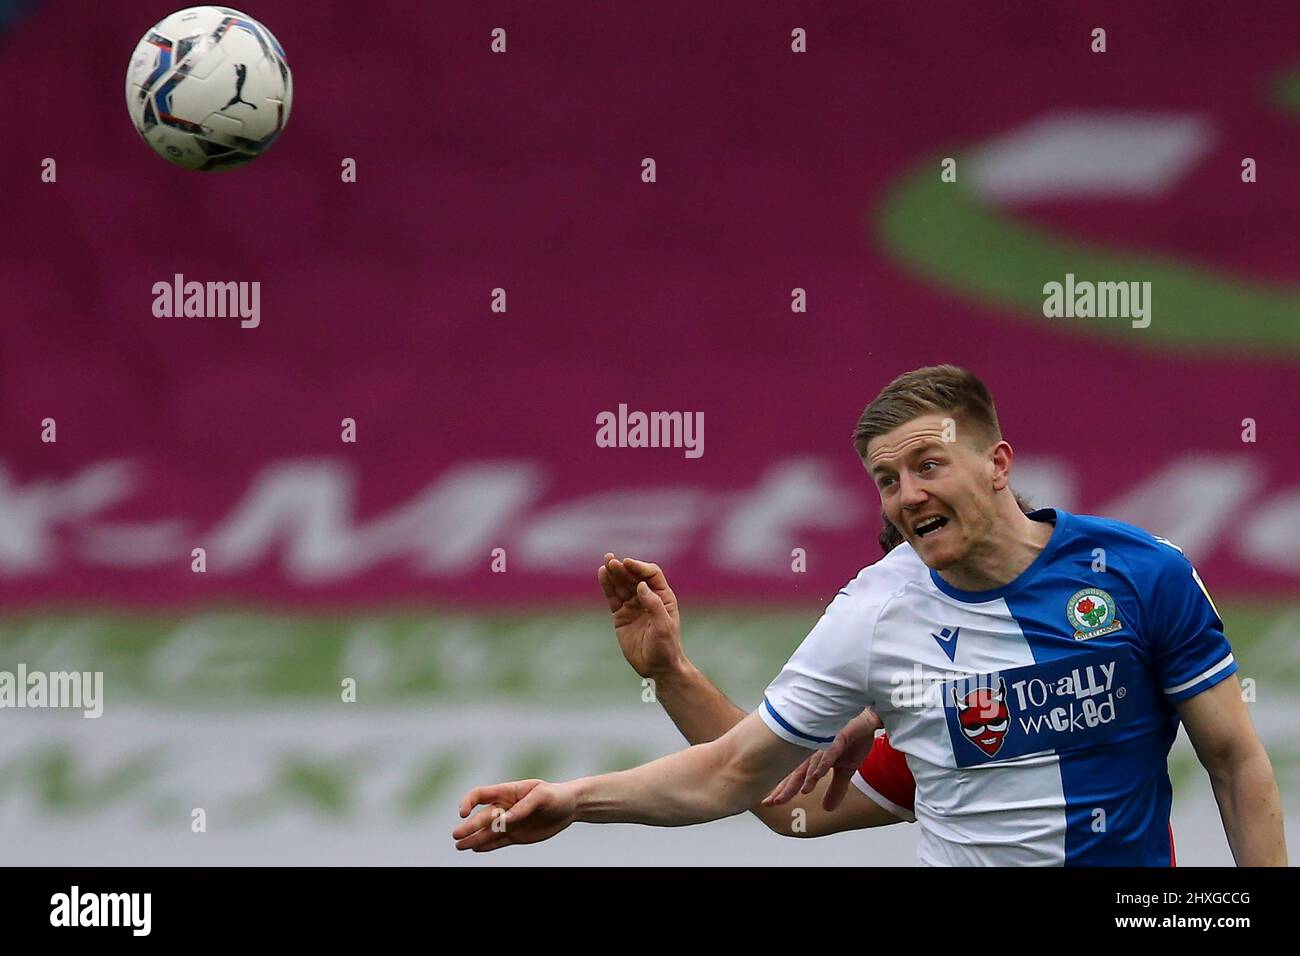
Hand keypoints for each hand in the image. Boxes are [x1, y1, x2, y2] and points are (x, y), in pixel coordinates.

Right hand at [453, 779, 576, 851]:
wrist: (569, 807)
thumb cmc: (555, 795)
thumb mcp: (543, 796)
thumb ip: (524, 806)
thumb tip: (506, 819)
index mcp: (508, 792)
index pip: (481, 794)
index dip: (469, 801)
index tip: (463, 812)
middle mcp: (505, 808)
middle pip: (482, 817)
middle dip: (469, 826)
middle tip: (456, 836)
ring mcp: (509, 823)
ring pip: (487, 832)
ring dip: (473, 838)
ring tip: (459, 846)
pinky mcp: (516, 835)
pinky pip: (498, 842)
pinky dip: (487, 846)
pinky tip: (475, 848)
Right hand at [598, 553, 683, 678]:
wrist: (657, 668)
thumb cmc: (666, 648)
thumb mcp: (664, 627)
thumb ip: (654, 605)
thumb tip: (641, 586)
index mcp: (663, 597)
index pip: (651, 575)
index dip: (640, 567)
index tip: (628, 564)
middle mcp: (648, 598)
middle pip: (634, 577)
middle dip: (623, 568)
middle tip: (611, 560)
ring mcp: (633, 606)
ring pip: (622, 585)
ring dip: (614, 573)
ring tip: (605, 562)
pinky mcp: (621, 615)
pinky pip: (613, 597)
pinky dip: (607, 586)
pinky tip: (602, 574)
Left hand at [760, 708, 882, 810]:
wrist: (866, 720)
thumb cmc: (852, 740)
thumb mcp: (846, 770)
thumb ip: (835, 789)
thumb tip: (827, 809)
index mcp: (814, 759)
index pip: (795, 777)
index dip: (782, 790)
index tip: (769, 803)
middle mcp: (814, 751)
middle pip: (797, 771)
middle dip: (785, 787)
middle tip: (773, 801)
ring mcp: (825, 743)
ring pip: (812, 761)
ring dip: (807, 776)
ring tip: (802, 791)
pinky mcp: (838, 736)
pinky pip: (830, 751)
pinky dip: (824, 762)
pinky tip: (820, 774)